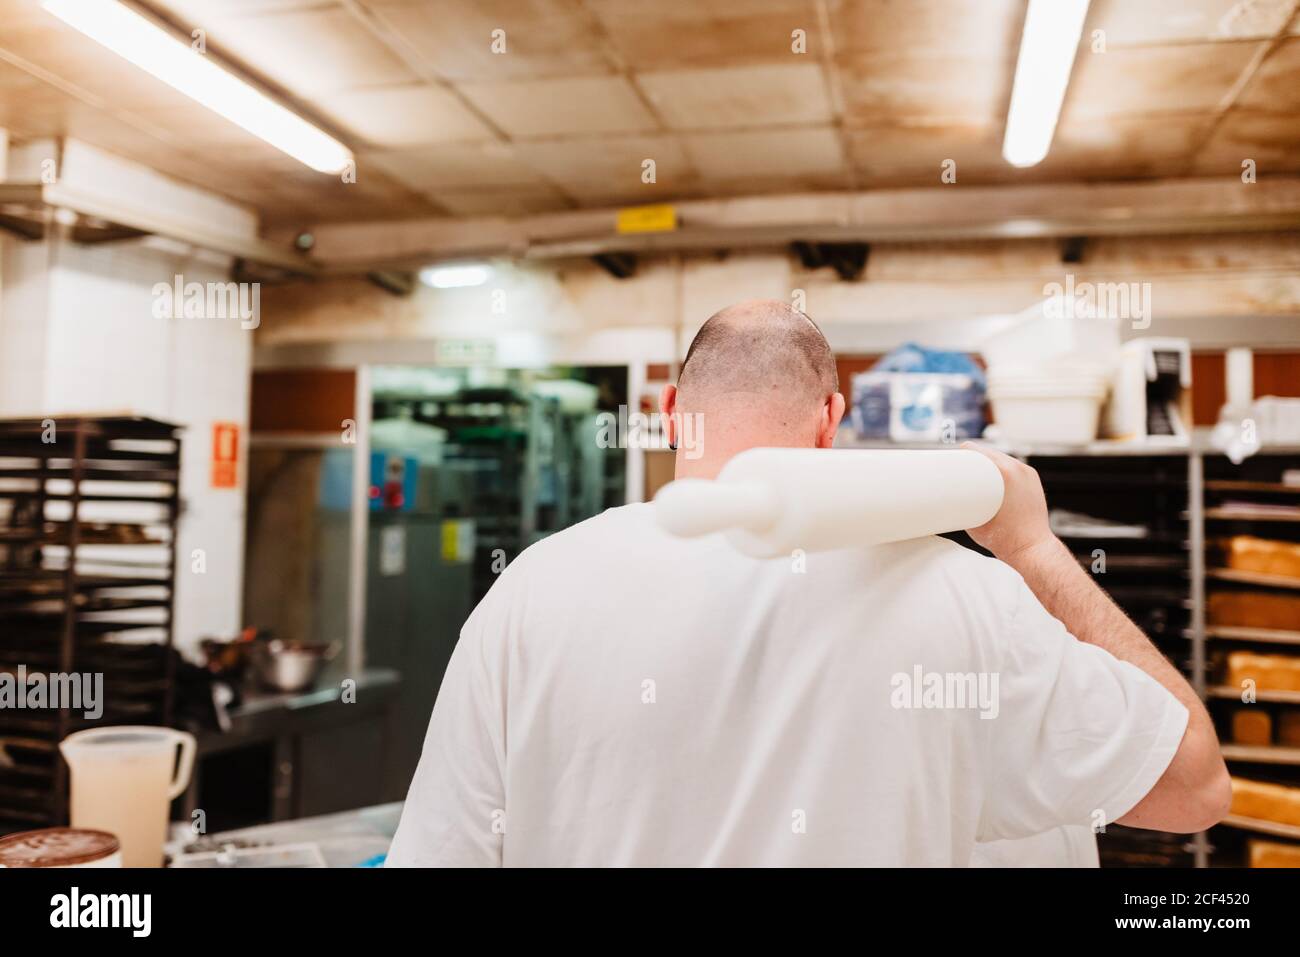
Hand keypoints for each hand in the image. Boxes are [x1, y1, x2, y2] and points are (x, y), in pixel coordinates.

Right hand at [962, 442, 1055, 564]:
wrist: (1032, 548)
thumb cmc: (1006, 539)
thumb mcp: (973, 522)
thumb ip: (960, 508)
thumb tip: (945, 502)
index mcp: (1006, 473)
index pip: (979, 451)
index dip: (964, 451)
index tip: (954, 455)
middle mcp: (1019, 469)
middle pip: (992, 452)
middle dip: (976, 456)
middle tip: (961, 465)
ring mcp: (1028, 475)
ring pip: (1004, 458)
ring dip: (990, 461)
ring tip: (976, 470)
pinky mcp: (1033, 482)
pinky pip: (1015, 468)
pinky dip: (1002, 468)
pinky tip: (993, 475)